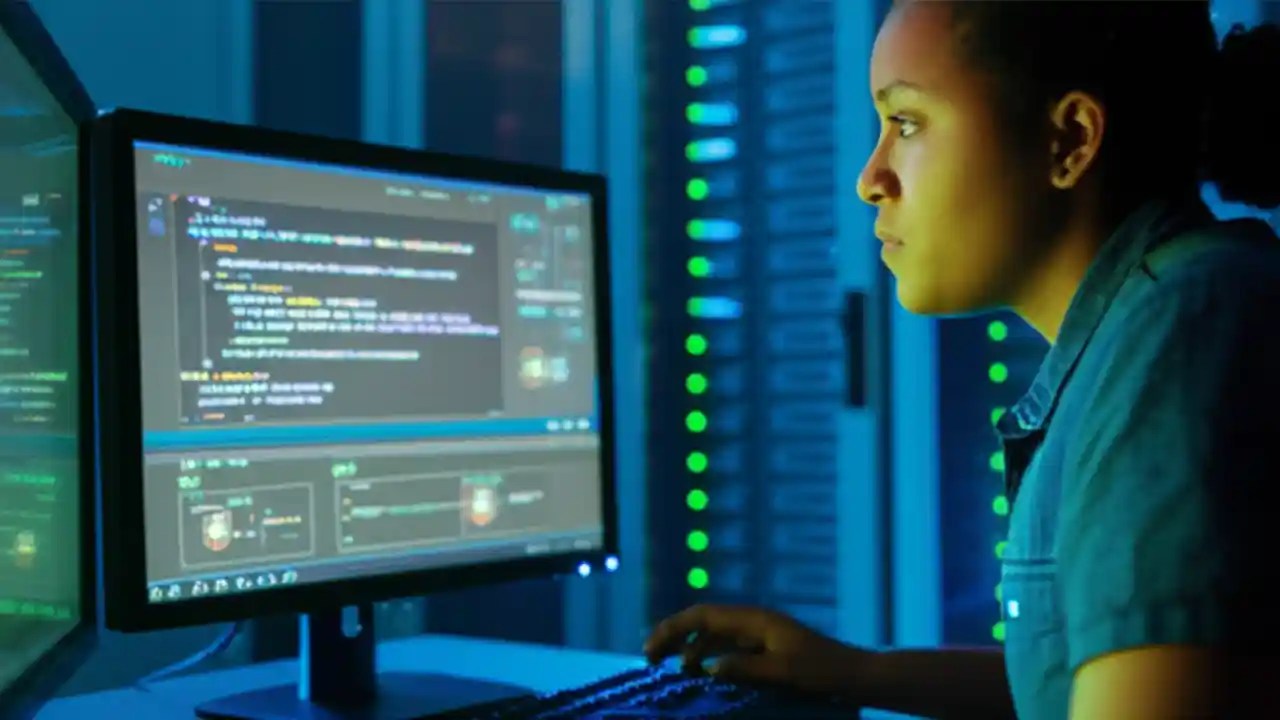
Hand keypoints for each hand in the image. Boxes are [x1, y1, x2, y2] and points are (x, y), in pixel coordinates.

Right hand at [642, 604, 870, 695]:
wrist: (853, 676)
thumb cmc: (822, 672)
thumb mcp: (782, 673)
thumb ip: (745, 669)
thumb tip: (708, 667)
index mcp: (755, 619)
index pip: (702, 615)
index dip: (672, 629)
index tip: (651, 650)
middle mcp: (753, 622)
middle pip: (703, 622)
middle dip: (674, 636)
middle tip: (649, 659)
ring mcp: (759, 635)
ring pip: (714, 636)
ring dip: (690, 648)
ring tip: (671, 670)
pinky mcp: (765, 650)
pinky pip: (728, 648)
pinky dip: (709, 658)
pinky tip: (702, 674)